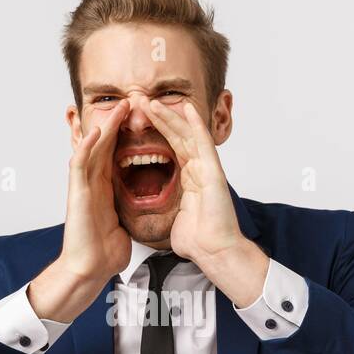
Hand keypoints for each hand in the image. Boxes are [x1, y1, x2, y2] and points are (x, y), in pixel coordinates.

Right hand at [28, 100, 132, 321]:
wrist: (90, 268)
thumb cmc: (104, 251)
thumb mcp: (123, 221)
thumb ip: (129, 207)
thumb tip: (144, 206)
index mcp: (105, 188)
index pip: (115, 154)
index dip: (125, 136)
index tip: (140, 121)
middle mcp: (93, 183)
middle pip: (103, 145)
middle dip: (115, 123)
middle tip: (129, 103)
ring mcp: (83, 186)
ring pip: (91, 149)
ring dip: (103, 127)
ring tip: (116, 108)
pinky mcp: (77, 194)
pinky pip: (80, 165)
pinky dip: (86, 147)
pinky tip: (95, 133)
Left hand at [147, 99, 267, 306]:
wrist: (214, 252)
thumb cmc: (198, 242)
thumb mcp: (174, 220)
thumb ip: (167, 210)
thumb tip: (156, 216)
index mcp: (189, 181)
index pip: (171, 149)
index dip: (156, 133)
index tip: (139, 121)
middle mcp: (199, 171)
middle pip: (177, 137)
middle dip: (159, 118)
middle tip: (141, 102)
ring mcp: (207, 169)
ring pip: (187, 135)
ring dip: (169, 117)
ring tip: (151, 101)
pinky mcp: (213, 172)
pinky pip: (203, 143)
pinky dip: (196, 124)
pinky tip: (187, 108)